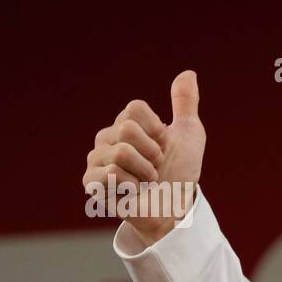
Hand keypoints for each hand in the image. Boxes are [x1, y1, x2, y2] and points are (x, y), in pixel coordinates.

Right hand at [83, 70, 206, 246]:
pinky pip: (111, 174)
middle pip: (127, 128)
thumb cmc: (181, 173)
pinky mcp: (91, 183)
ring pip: (122, 152)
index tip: (164, 147)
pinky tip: (133, 192)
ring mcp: (96, 159)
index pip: (135, 109)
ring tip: (146, 181)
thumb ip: (185, 104)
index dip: (157, 130)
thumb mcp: (189, 134)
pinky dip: (132, 186)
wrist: (176, 208)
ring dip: (145, 172)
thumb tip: (188, 73)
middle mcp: (106, 138)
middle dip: (153, 152)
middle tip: (156, 167)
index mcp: (125, 124)